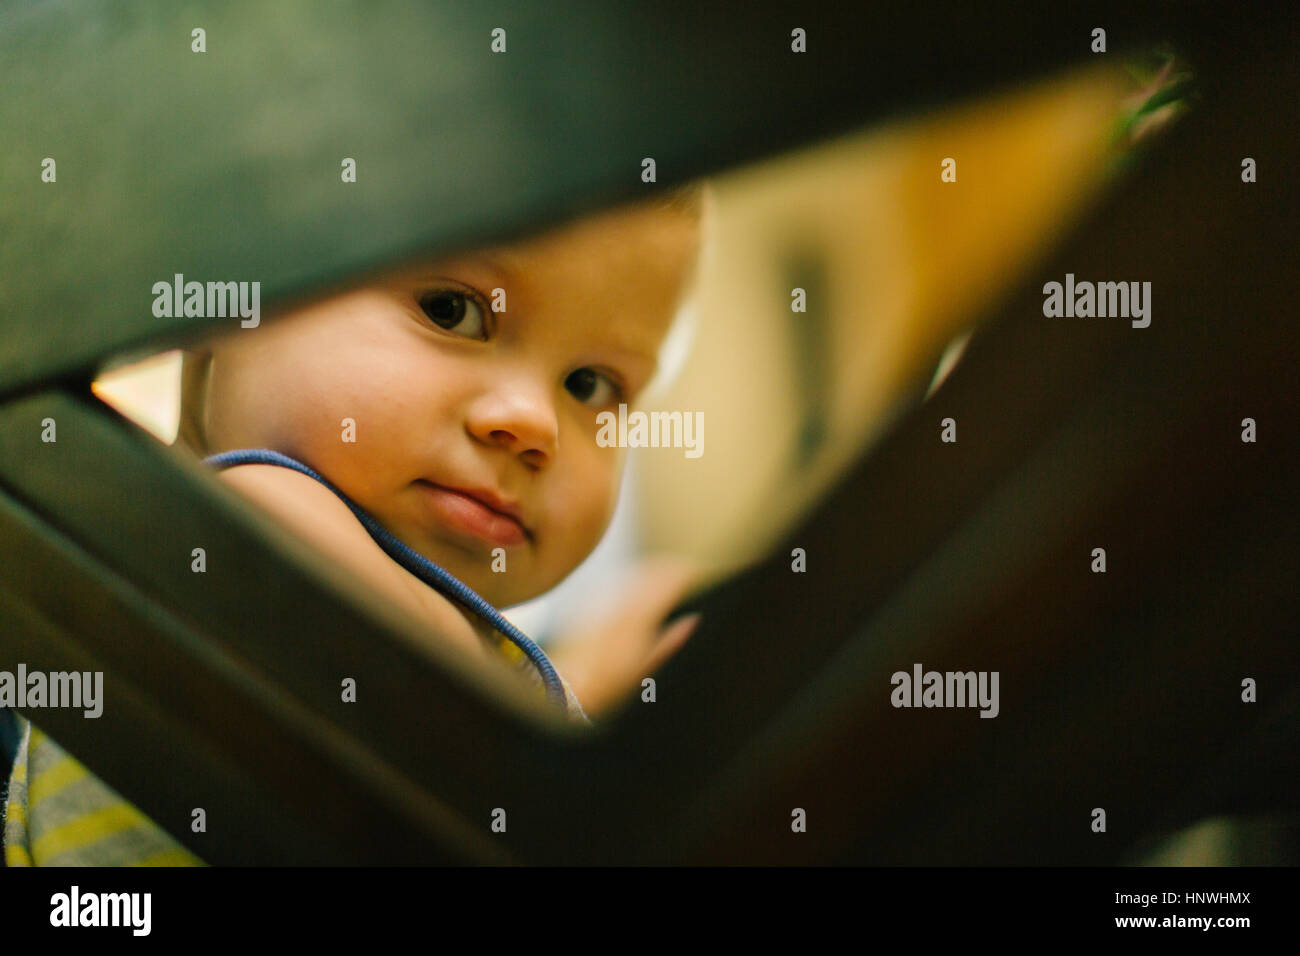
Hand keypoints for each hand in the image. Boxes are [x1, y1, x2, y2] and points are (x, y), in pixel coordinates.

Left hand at [546, 556, 705, 718]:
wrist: (570, 683)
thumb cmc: (609, 682)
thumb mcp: (646, 667)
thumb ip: (671, 641)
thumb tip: (692, 621)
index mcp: (641, 619)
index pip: (668, 583)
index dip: (685, 573)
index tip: (698, 571)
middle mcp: (623, 604)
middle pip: (653, 573)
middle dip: (671, 567)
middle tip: (687, 568)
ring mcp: (607, 602)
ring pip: (636, 574)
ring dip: (654, 569)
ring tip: (668, 571)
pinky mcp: (594, 604)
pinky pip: (621, 582)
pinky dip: (637, 578)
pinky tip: (642, 583)